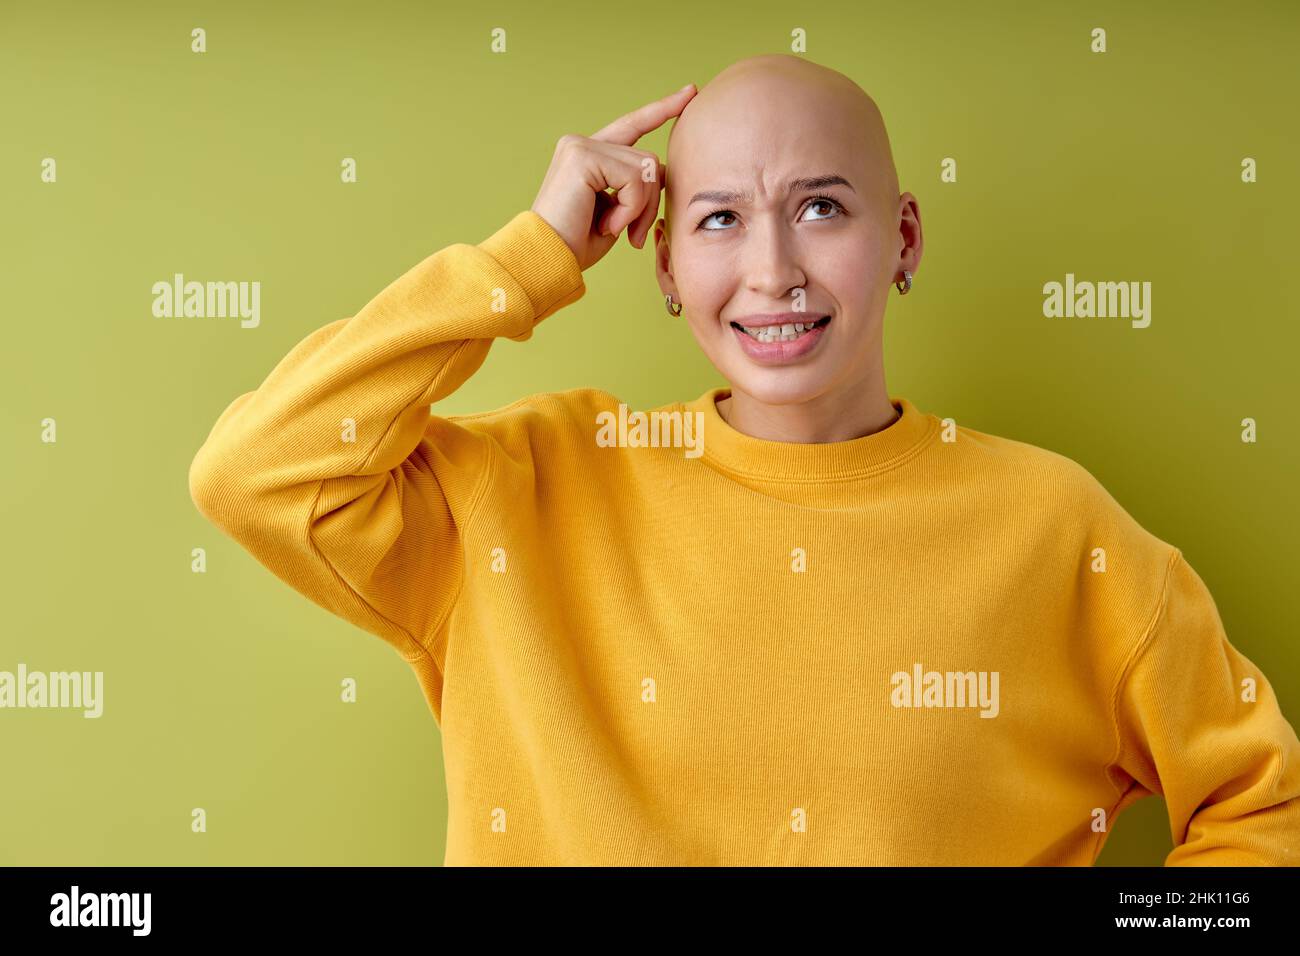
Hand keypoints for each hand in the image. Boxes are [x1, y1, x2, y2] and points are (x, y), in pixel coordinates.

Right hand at [531, 84, 696, 271]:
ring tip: (615, 229)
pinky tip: (609, 225)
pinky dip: (630, 209)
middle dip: (649, 202)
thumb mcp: (616, 212)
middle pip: (648, 159)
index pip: (633, 126)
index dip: (662, 110)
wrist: (547, 259)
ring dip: (640, 208)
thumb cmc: (576, 244)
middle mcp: (582, 143)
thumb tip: (663, 171)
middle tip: (633, 235)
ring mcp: (581, 146)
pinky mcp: (583, 156)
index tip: (689, 93)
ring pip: (646, 168)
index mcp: (588, 153)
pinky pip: (634, 179)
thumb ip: (635, 186)